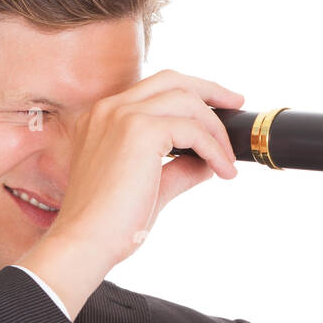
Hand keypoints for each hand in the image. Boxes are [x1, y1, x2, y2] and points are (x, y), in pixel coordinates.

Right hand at [17, 69, 241, 317]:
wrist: (85, 242)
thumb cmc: (108, 225)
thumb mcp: (149, 188)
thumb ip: (177, 170)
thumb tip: (208, 162)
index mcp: (102, 119)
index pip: (153, 89)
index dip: (190, 93)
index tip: (218, 106)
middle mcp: (108, 109)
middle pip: (172, 79)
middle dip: (210, 89)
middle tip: (236, 105)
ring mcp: (121, 115)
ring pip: (187, 101)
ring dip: (215, 129)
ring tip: (227, 161)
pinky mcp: (139, 131)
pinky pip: (192, 129)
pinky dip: (213, 148)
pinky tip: (221, 171)